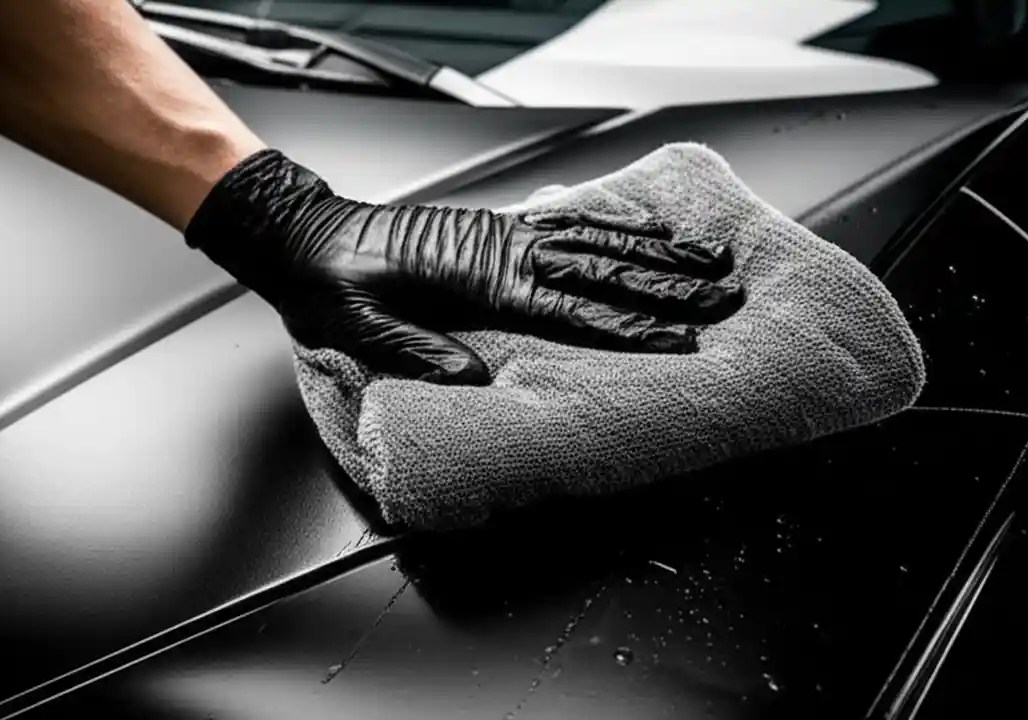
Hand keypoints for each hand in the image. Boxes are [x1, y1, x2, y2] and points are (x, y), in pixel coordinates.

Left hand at [185, 150, 742, 383]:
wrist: (309, 239)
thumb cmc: (334, 286)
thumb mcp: (361, 328)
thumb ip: (417, 350)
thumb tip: (475, 379)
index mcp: (478, 282)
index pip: (570, 311)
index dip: (627, 327)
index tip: (677, 340)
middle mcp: (502, 254)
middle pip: (597, 271)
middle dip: (663, 287)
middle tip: (718, 298)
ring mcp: (502, 236)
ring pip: (591, 241)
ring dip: (650, 251)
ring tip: (702, 258)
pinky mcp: (495, 228)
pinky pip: (561, 219)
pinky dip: (606, 220)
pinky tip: (642, 224)